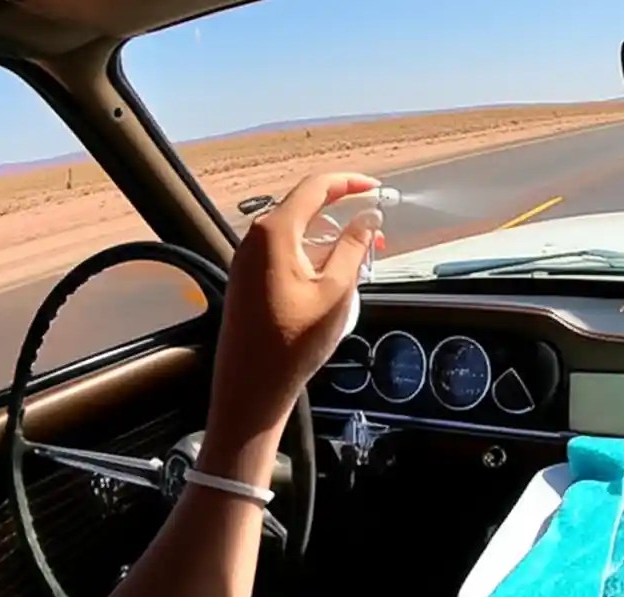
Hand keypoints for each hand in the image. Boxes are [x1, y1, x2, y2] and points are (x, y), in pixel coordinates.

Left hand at [208, 172, 384, 431]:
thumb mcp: (336, 291)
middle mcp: (255, 239)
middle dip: (343, 214)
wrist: (252, 386)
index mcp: (275, 233)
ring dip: (330, 239)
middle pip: (305, 208)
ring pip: (297, 232)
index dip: (349, 183)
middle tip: (375, 232)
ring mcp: (248, 259)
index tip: (376, 189)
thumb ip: (353, 248)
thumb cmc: (292, 342)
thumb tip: (367, 220)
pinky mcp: (247, 279)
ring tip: (360, 259)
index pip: (315, 188)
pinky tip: (333, 277)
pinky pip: (285, 252)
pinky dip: (313, 255)